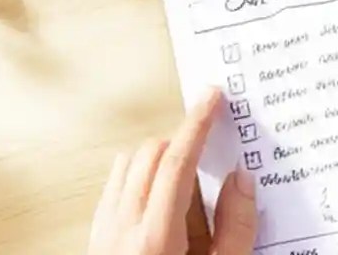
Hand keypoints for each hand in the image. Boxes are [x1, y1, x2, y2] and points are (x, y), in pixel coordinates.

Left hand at [89, 89, 258, 254]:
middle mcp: (123, 228)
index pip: (177, 162)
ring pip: (126, 164)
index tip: (211, 99)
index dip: (197, 124)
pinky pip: (113, 188)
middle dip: (181, 141)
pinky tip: (159, 195)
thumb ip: (236, 229)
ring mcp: (104, 233)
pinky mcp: (96, 238)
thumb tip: (241, 180)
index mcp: (157, 237)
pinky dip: (137, 177)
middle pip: (149, 154)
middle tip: (209, 144)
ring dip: (157, 159)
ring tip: (185, 176)